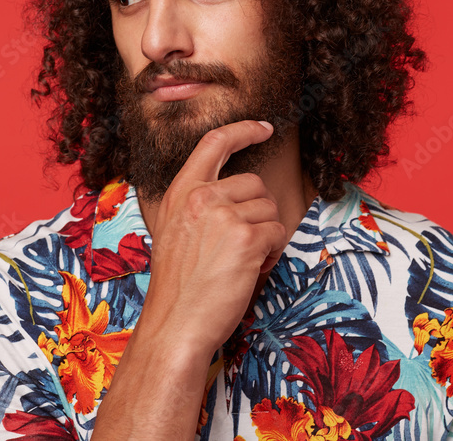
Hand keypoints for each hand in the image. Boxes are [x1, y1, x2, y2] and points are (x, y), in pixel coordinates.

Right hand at [139, 119, 285, 356]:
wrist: (175, 325)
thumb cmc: (178, 288)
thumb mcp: (175, 232)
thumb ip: (198, 207)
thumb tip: (237, 195)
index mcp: (180, 193)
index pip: (214, 143)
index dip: (243, 130)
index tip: (263, 127)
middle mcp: (200, 197)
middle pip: (254, 182)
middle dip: (258, 211)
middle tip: (241, 245)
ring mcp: (223, 216)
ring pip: (269, 209)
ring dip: (266, 235)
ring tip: (242, 261)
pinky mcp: (246, 238)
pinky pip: (278, 233)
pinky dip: (272, 252)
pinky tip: (251, 269)